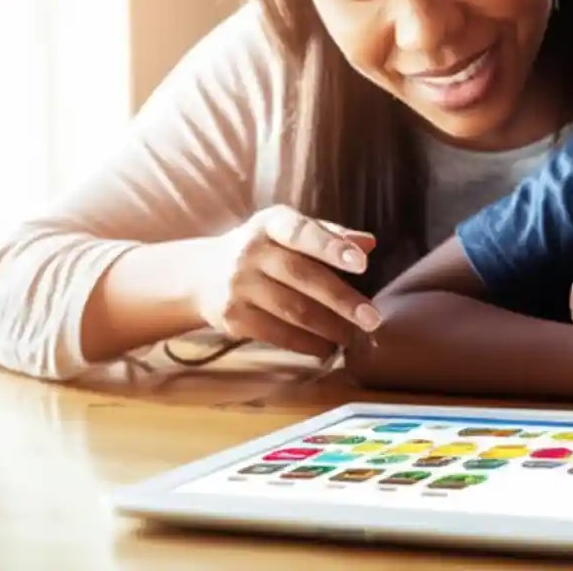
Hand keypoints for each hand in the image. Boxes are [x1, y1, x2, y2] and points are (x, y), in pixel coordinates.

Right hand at [191, 205, 381, 358]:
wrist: (200, 274)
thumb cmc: (263, 250)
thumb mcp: (288, 232)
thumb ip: (328, 235)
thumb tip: (368, 243)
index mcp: (271, 223)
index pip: (302, 232)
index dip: (331, 247)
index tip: (362, 263)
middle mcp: (251, 251)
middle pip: (302, 276)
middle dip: (341, 300)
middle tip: (372, 319)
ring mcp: (239, 285)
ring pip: (292, 310)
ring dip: (329, 327)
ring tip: (355, 337)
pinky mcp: (232, 317)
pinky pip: (276, 334)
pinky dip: (306, 344)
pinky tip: (326, 349)